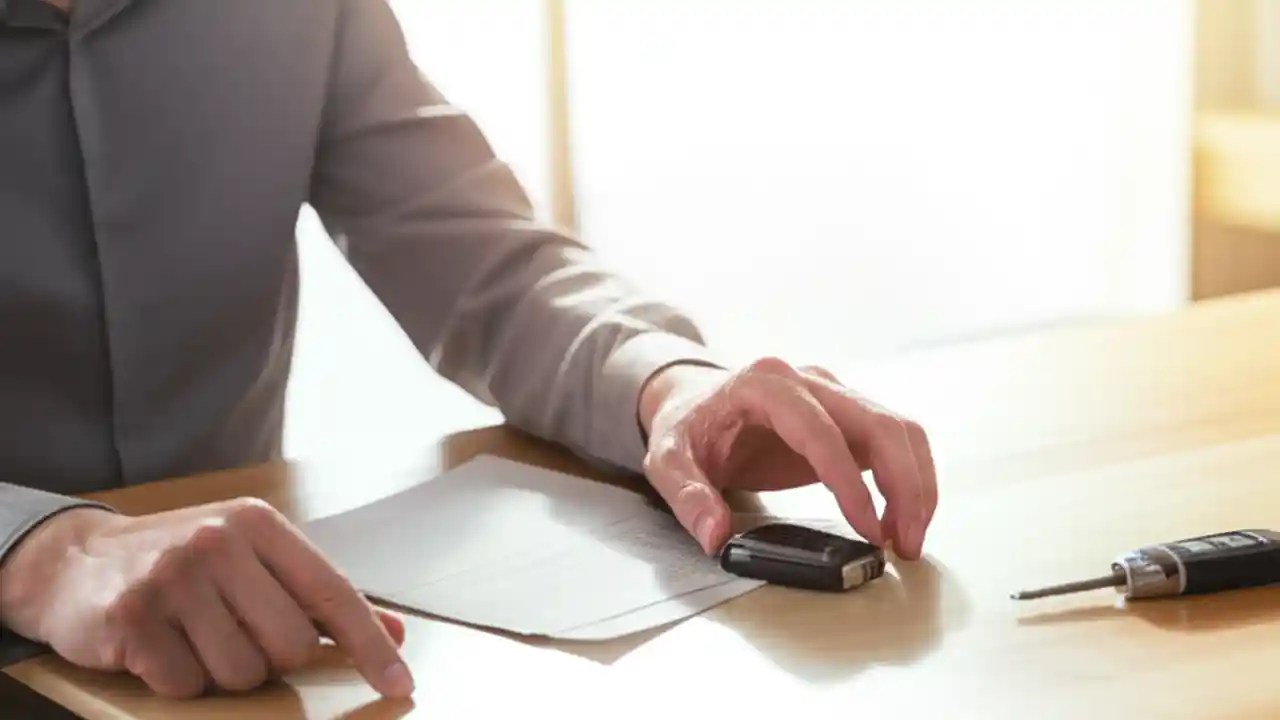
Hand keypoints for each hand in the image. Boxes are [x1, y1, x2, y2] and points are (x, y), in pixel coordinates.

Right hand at [0, 499, 412, 699]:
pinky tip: (160, 648)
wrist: (78, 562)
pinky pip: (186, 685)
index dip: (370, 645)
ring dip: (221, 672)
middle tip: (234, 632)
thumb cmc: (186, 564)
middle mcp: (217, 541)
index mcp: (258, 524)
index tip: (402, 683)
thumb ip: (320, 597)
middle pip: (290, 646)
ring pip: (241, 674)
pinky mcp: (131, 618)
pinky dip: (178, 681)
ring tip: (194, 637)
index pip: (332, 593)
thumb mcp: (255, 561)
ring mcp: (171, 578)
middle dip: (270, 657)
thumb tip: (394, 632)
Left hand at [639, 358, 937, 557]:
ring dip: (915, 484)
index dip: (850, 482)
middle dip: (904, 486)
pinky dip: (908, 479)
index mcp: (766, 383)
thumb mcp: (667, 460)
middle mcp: (809, 380)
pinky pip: (894, 441)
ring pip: (898, 429)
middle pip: (879, 423)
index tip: (869, 529)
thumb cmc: (686, 428)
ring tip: (908, 540)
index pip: (821, 430)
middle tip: (905, 545)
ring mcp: (835, 394)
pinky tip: (901, 520)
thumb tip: (716, 535)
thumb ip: (687, 496)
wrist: (694, 402)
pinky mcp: (848, 415)